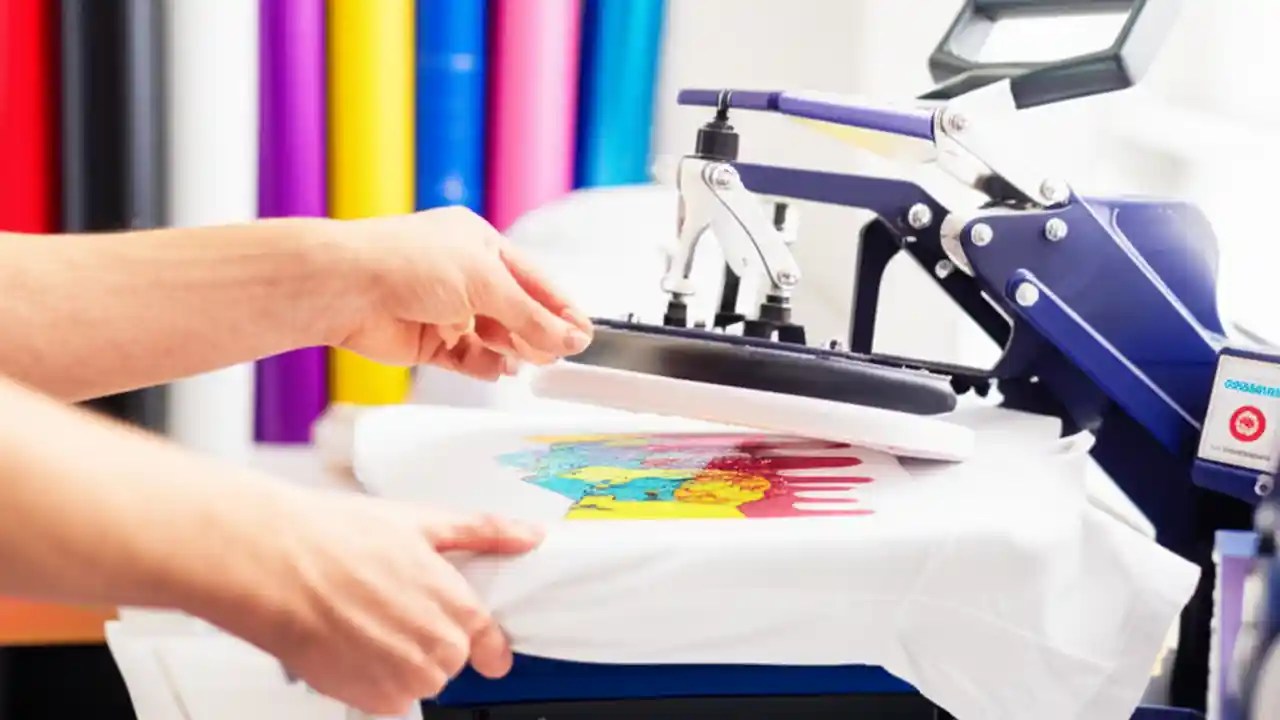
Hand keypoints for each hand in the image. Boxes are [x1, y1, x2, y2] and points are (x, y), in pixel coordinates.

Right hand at [210, 489, 542, 715]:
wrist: (273, 566)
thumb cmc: (335, 538)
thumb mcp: (420, 521)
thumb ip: (484, 533)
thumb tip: (528, 536)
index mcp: (455, 605)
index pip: (490, 640)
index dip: (485, 642)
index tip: (484, 647)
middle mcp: (435, 647)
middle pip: (452, 659)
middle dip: (432, 639)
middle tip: (394, 608)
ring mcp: (403, 678)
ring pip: (422, 681)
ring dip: (404, 661)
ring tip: (368, 623)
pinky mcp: (370, 699)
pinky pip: (389, 699)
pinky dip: (376, 679)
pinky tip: (353, 644)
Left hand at [328, 207, 593, 379]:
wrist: (346, 287)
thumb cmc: (408, 263)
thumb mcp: (485, 282)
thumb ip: (531, 316)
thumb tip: (570, 337)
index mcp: (480, 245)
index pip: (534, 281)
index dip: (560, 308)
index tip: (584, 335)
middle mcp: (465, 276)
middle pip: (517, 312)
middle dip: (538, 333)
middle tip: (558, 354)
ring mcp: (446, 309)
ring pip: (495, 337)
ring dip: (512, 350)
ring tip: (525, 361)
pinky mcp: (429, 341)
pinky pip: (469, 358)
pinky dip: (485, 365)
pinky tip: (497, 368)